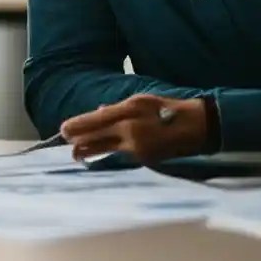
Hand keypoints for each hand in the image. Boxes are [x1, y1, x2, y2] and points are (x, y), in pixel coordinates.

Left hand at [60, 94, 207, 163]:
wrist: (196, 127)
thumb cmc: (166, 109)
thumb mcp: (140, 101)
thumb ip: (117, 109)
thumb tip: (97, 113)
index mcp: (129, 110)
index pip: (96, 120)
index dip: (77, 126)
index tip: (64, 130)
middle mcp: (130, 130)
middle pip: (95, 139)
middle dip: (78, 142)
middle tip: (67, 143)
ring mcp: (136, 147)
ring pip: (104, 150)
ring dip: (89, 151)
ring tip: (77, 152)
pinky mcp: (143, 159)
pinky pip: (120, 155)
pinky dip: (111, 153)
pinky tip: (103, 152)